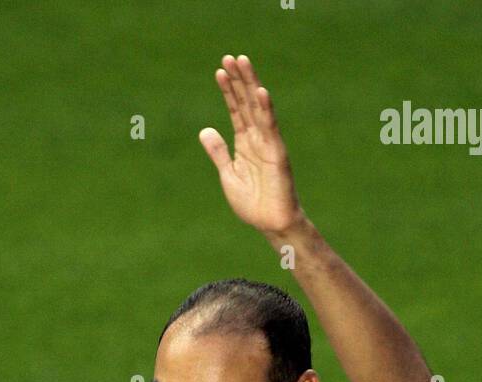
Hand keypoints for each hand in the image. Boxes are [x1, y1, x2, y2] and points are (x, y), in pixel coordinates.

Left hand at [199, 55, 303, 240]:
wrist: (270, 224)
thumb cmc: (253, 204)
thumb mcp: (228, 175)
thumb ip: (218, 152)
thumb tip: (204, 130)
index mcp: (245, 142)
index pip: (236, 110)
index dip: (228, 91)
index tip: (220, 71)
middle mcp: (257, 138)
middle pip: (247, 102)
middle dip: (238, 80)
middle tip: (230, 57)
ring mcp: (268, 143)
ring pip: (258, 108)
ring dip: (250, 85)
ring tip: (243, 63)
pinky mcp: (277, 153)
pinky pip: (271, 128)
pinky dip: (266, 110)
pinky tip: (261, 92)